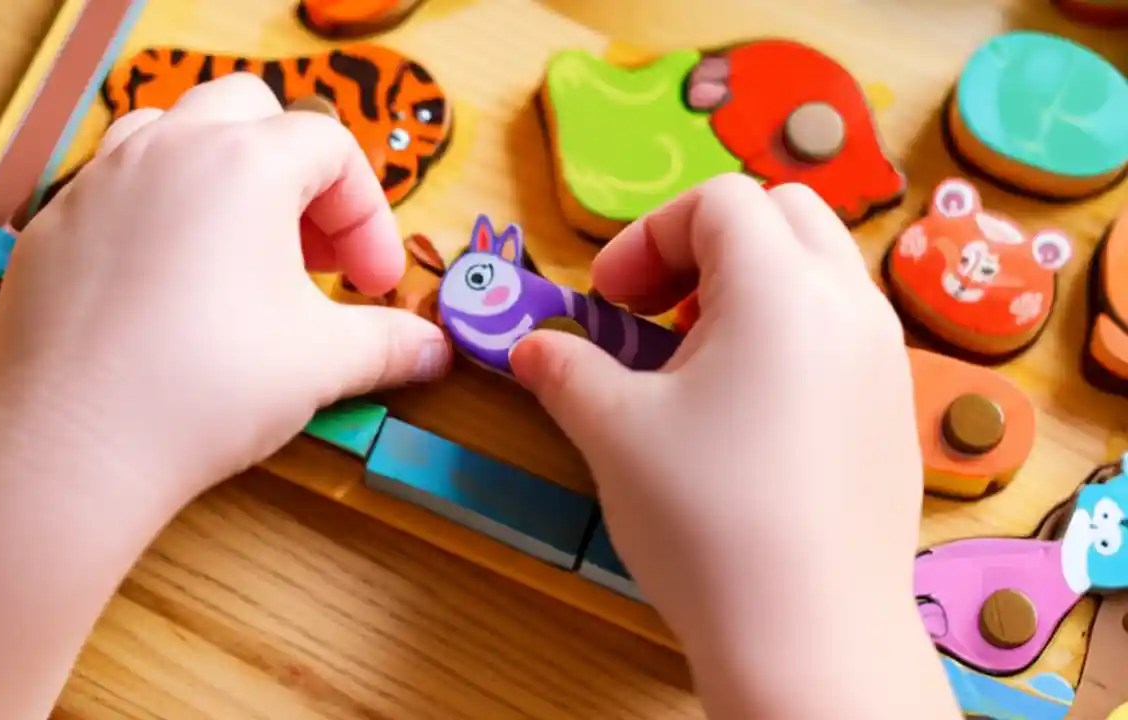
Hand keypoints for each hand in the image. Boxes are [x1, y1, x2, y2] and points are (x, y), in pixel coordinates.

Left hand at [0, 74, 449, 507]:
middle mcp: (168, 149)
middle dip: (296, 174)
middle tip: (312, 255)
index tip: (374, 286)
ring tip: (237, 252)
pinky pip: (117, 189)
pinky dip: (158, 215)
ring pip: (172, 134)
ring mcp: (99, 181)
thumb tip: (435, 350)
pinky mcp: (52, 225)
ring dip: (220, 176)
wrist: (75, 446)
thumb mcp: (323, 363)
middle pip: (250, 113)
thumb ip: (390, 343)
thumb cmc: (211, 387)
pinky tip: (167, 291)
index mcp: (246, 163)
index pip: (332, 149)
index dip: (369, 216)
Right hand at [510, 175, 952, 716]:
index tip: (609, 300)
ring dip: (751, 286)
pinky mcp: (892, 410)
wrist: (807, 634)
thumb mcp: (613, 431)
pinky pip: (842, 331)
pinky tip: (747, 413)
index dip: (648, 236)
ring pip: (820, 270)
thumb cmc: (705, 518)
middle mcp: (847, 305)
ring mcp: (883, 357)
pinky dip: (789, 334)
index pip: (718, 201)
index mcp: (780, 288)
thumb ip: (564, 368)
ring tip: (698, 363)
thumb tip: (531, 348)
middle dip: (708, 243)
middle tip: (657, 310)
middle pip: (783, 212)